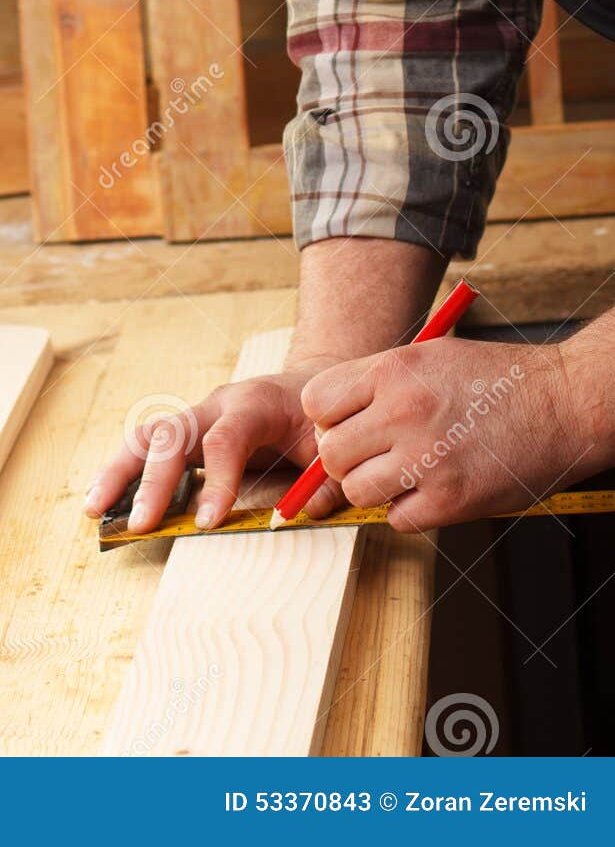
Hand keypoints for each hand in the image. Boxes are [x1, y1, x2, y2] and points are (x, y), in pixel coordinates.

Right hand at [84, 360, 342, 533]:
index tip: (206, 524)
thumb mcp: (332, 444)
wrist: (314, 384)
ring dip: (118, 471)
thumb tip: (298, 513)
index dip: (216, 481)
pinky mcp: (186, 432)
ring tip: (94, 508)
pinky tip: (100, 499)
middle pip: (171, 433)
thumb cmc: (321, 418)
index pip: (226, 439)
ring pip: (146, 435)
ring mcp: (196, 416)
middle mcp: (216, 404)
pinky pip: (147, 446)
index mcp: (254, 403)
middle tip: (141, 524)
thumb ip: (325, 481)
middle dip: (152, 481)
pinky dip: (121, 471)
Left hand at [303, 336, 593, 530]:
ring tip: (401, 472)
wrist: (561, 403)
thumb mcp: (427, 356)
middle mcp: (403, 412)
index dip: (326, 418)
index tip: (346, 423)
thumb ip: (376, 382)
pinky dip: (407, 511)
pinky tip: (429, 490)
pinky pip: (396, 519)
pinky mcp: (451, 499)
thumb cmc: (494, 378)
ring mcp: (426, 458)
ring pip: (356, 490)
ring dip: (373, 487)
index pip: (316, 403)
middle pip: (329, 453)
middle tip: (371, 454)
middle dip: (344, 458)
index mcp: (392, 371)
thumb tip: (331, 415)